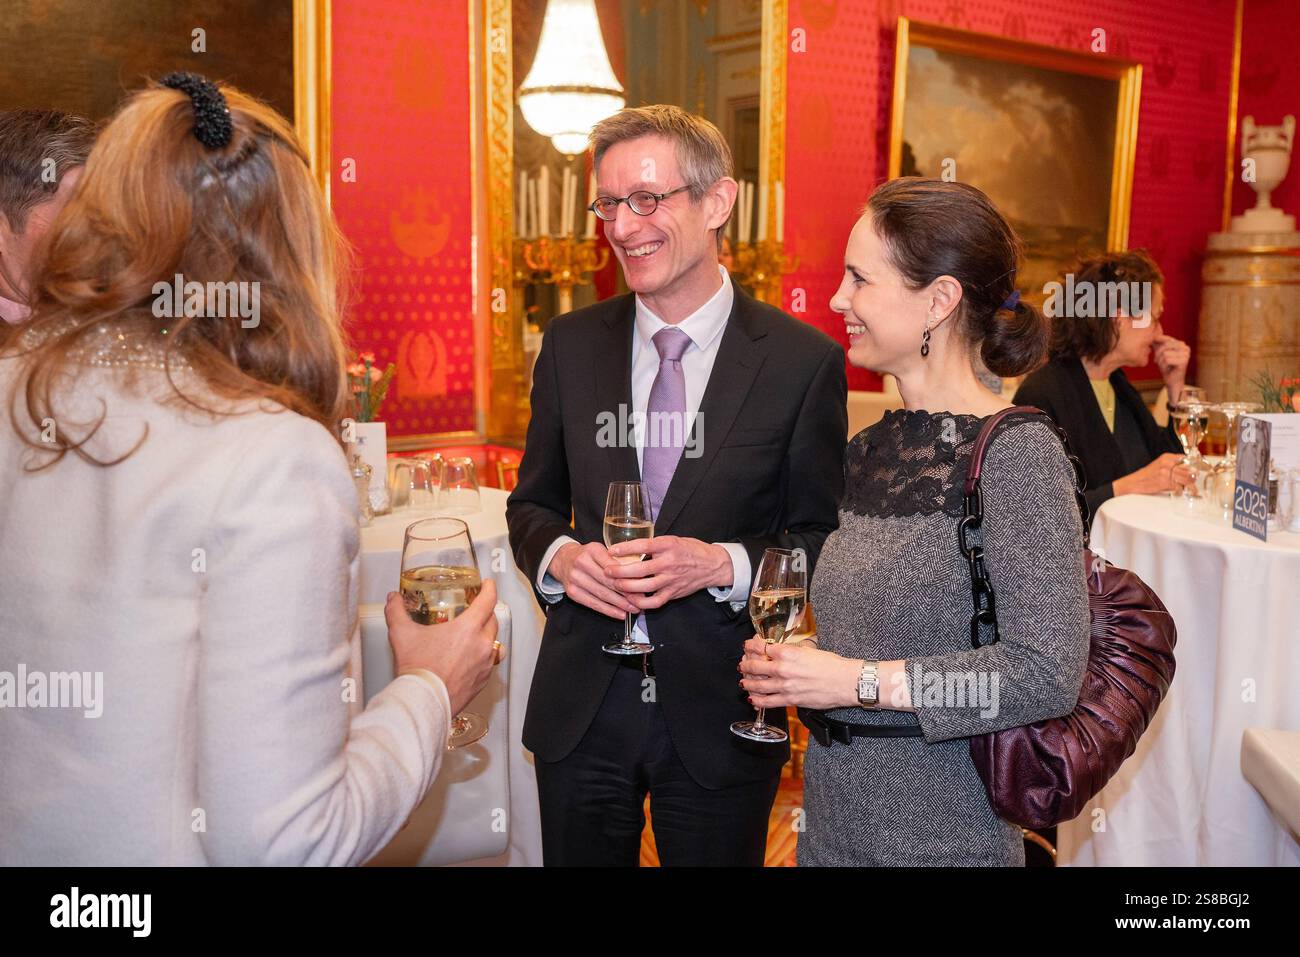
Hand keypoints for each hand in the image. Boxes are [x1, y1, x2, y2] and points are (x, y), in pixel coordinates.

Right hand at [385, 579, 498, 715]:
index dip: (489, 589)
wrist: (423, 701)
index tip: (487, 585)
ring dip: (487, 635)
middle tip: (476, 610)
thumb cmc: (418, 670)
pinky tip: (471, 658)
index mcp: (468, 629)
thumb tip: (393, 600)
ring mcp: (485, 664)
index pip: (488, 601)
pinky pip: (490, 663)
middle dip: (486, 612)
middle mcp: (482, 645)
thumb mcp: (402, 634)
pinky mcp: (483, 680)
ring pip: (495, 642)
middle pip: (493, 621)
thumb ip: (397, 612)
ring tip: (475, 634)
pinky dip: (484, 656)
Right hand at [548, 541, 636, 619]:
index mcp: (592, 550)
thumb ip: (617, 560)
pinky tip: (620, 613)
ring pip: (602, 595)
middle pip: (608, 581)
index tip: (641, 584)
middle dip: (626, 593)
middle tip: (640, 599)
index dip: (628, 577)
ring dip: (620, 604)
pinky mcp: (573, 592)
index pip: (613, 566)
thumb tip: (638, 576)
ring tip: (634, 609)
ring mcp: (575, 579)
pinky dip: (609, 610)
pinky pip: (593, 604)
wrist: (564, 560)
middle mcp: (582, 563)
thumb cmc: (588, 556)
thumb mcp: (602, 550)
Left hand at [605, 535, 732, 608]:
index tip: (611, 551)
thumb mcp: (673, 540)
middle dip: (619, 572)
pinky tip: (631, 600)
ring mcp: (671, 579)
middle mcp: (669, 563)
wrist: (712, 565)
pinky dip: (641, 603)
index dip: (625, 549)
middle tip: (607, 571)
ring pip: (644, 587)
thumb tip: (630, 549)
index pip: (642, 546)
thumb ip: (654, 546)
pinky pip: (654, 602)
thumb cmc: (690, 550)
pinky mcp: (673, 593)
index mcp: (668, 546)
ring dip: (626, 587)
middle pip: (639, 569)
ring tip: (615, 585)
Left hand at [737, 636, 860, 709]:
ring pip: (757, 685)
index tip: (748, 646)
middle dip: (745, 665)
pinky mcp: (790, 700)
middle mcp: (783, 668)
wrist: (846, 682)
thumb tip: (780, 651)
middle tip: (743, 664)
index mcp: (789, 652)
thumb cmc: (833, 666)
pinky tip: (752, 698)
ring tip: (744, 681)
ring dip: (747, 683)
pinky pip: (767, 702)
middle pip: (754, 665)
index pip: (761, 647)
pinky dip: (757, 700)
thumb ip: (792, 651)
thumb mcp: (809, 649)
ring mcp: (785, 685)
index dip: (751, 646)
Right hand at [1113, 452, 1194, 495]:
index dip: (1193, 466)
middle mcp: (1168, 463)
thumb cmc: (1145, 477)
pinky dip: (1183, 491)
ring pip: (1187, 478)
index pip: (1186, 459)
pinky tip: (1182, 493)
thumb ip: (1171, 467)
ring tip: (1192, 490)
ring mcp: (1167, 472)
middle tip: (1194, 483)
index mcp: (1167, 457)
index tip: (1198, 471)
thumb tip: (1187, 472)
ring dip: (1191, 486)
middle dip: (1193, 478)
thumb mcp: (1159, 467)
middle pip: (1189, 469)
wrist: (1132, 483)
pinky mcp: (1166, 481)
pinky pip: (1180, 487)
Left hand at [1152, 334, 1189, 399]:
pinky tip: (1167, 368)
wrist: (1172, 381)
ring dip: (1160, 361)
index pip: (1166, 338)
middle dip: (1158, 354)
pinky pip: (1167, 359)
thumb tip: (1150, 334)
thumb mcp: (1160, 353)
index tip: (1154, 350)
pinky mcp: (1184, 361)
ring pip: (1165, 353)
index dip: (1157, 344)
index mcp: (1181, 344)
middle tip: (1157, 361)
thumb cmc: (1166, 367)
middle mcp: (1185, 347)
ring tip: (1163, 365)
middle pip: (1165, 345)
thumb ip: (1157, 343)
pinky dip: (1163, 365)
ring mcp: (1186, 354)